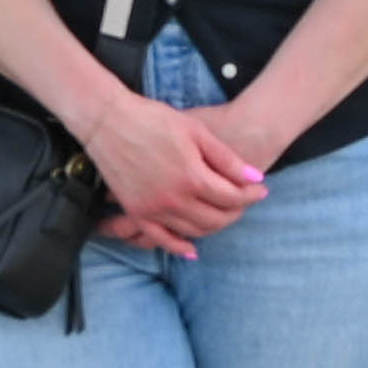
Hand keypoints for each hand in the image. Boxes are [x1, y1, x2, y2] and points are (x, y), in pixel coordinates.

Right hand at [81, 71, 262, 258]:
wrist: (107, 120)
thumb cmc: (152, 118)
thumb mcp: (196, 131)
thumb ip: (227, 159)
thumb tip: (256, 178)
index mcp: (192, 177)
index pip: (233, 197)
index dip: (252, 194)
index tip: (261, 189)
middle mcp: (174, 199)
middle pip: (217, 219)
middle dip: (237, 211)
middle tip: (244, 201)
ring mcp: (153, 209)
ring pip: (194, 231)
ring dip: (214, 226)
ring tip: (223, 213)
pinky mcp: (136, 212)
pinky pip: (161, 239)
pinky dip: (178, 247)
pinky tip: (191, 249)